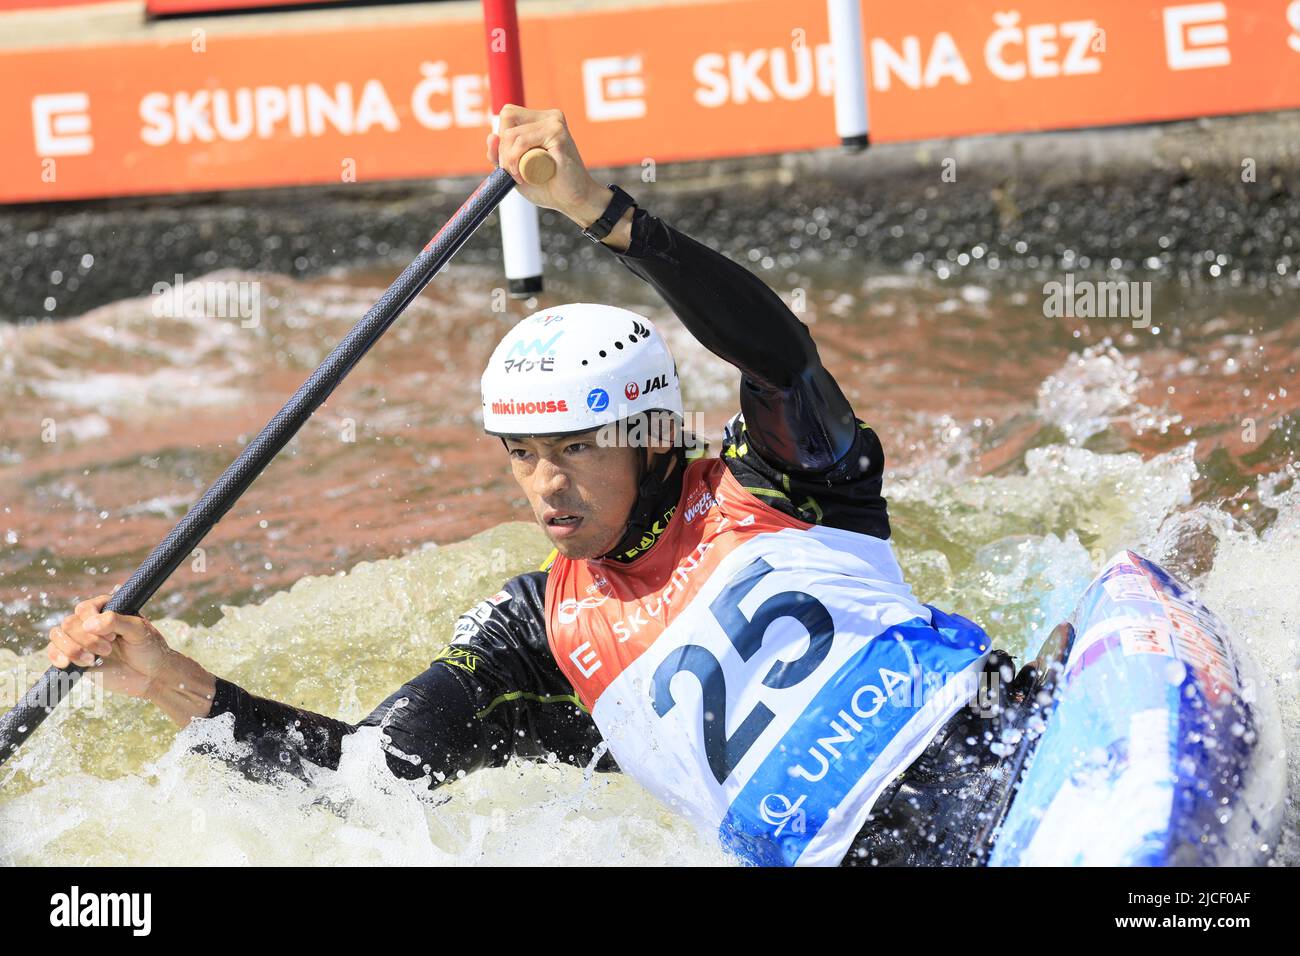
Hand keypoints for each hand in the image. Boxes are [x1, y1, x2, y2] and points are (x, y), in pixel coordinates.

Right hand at [46, 594, 173, 698]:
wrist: (150, 675)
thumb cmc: (149, 648)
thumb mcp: (139, 631)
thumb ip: (116, 621)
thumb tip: (87, 624)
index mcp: (106, 609)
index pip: (84, 608)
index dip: (92, 622)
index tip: (112, 637)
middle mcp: (91, 622)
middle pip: (69, 623)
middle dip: (86, 640)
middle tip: (108, 650)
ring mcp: (81, 640)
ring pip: (58, 635)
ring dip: (72, 649)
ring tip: (93, 660)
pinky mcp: (75, 657)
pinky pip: (54, 652)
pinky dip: (56, 656)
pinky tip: (66, 664)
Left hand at [487, 105, 611, 226]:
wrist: (574, 201)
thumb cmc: (548, 187)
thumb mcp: (516, 170)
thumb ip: (500, 155)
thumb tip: (491, 137)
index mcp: (542, 120)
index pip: (508, 115)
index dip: (502, 139)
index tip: (510, 163)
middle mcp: (550, 117)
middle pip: (508, 117)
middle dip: (502, 149)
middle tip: (512, 172)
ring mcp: (555, 123)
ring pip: (512, 134)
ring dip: (508, 159)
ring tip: (519, 176)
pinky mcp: (558, 134)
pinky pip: (522, 142)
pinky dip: (515, 160)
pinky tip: (523, 175)